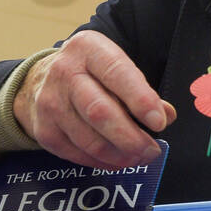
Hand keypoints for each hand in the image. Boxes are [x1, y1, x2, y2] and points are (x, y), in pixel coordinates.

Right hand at [13, 30, 175, 169]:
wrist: (43, 79)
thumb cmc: (91, 73)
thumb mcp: (116, 67)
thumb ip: (142, 90)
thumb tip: (166, 115)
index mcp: (88, 49)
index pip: (117, 74)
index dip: (140, 100)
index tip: (159, 122)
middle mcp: (64, 72)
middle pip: (100, 111)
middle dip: (131, 137)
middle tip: (152, 150)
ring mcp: (50, 102)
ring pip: (89, 139)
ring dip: (119, 155)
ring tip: (139, 157)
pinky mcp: (44, 130)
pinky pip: (77, 154)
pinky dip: (102, 161)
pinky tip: (117, 159)